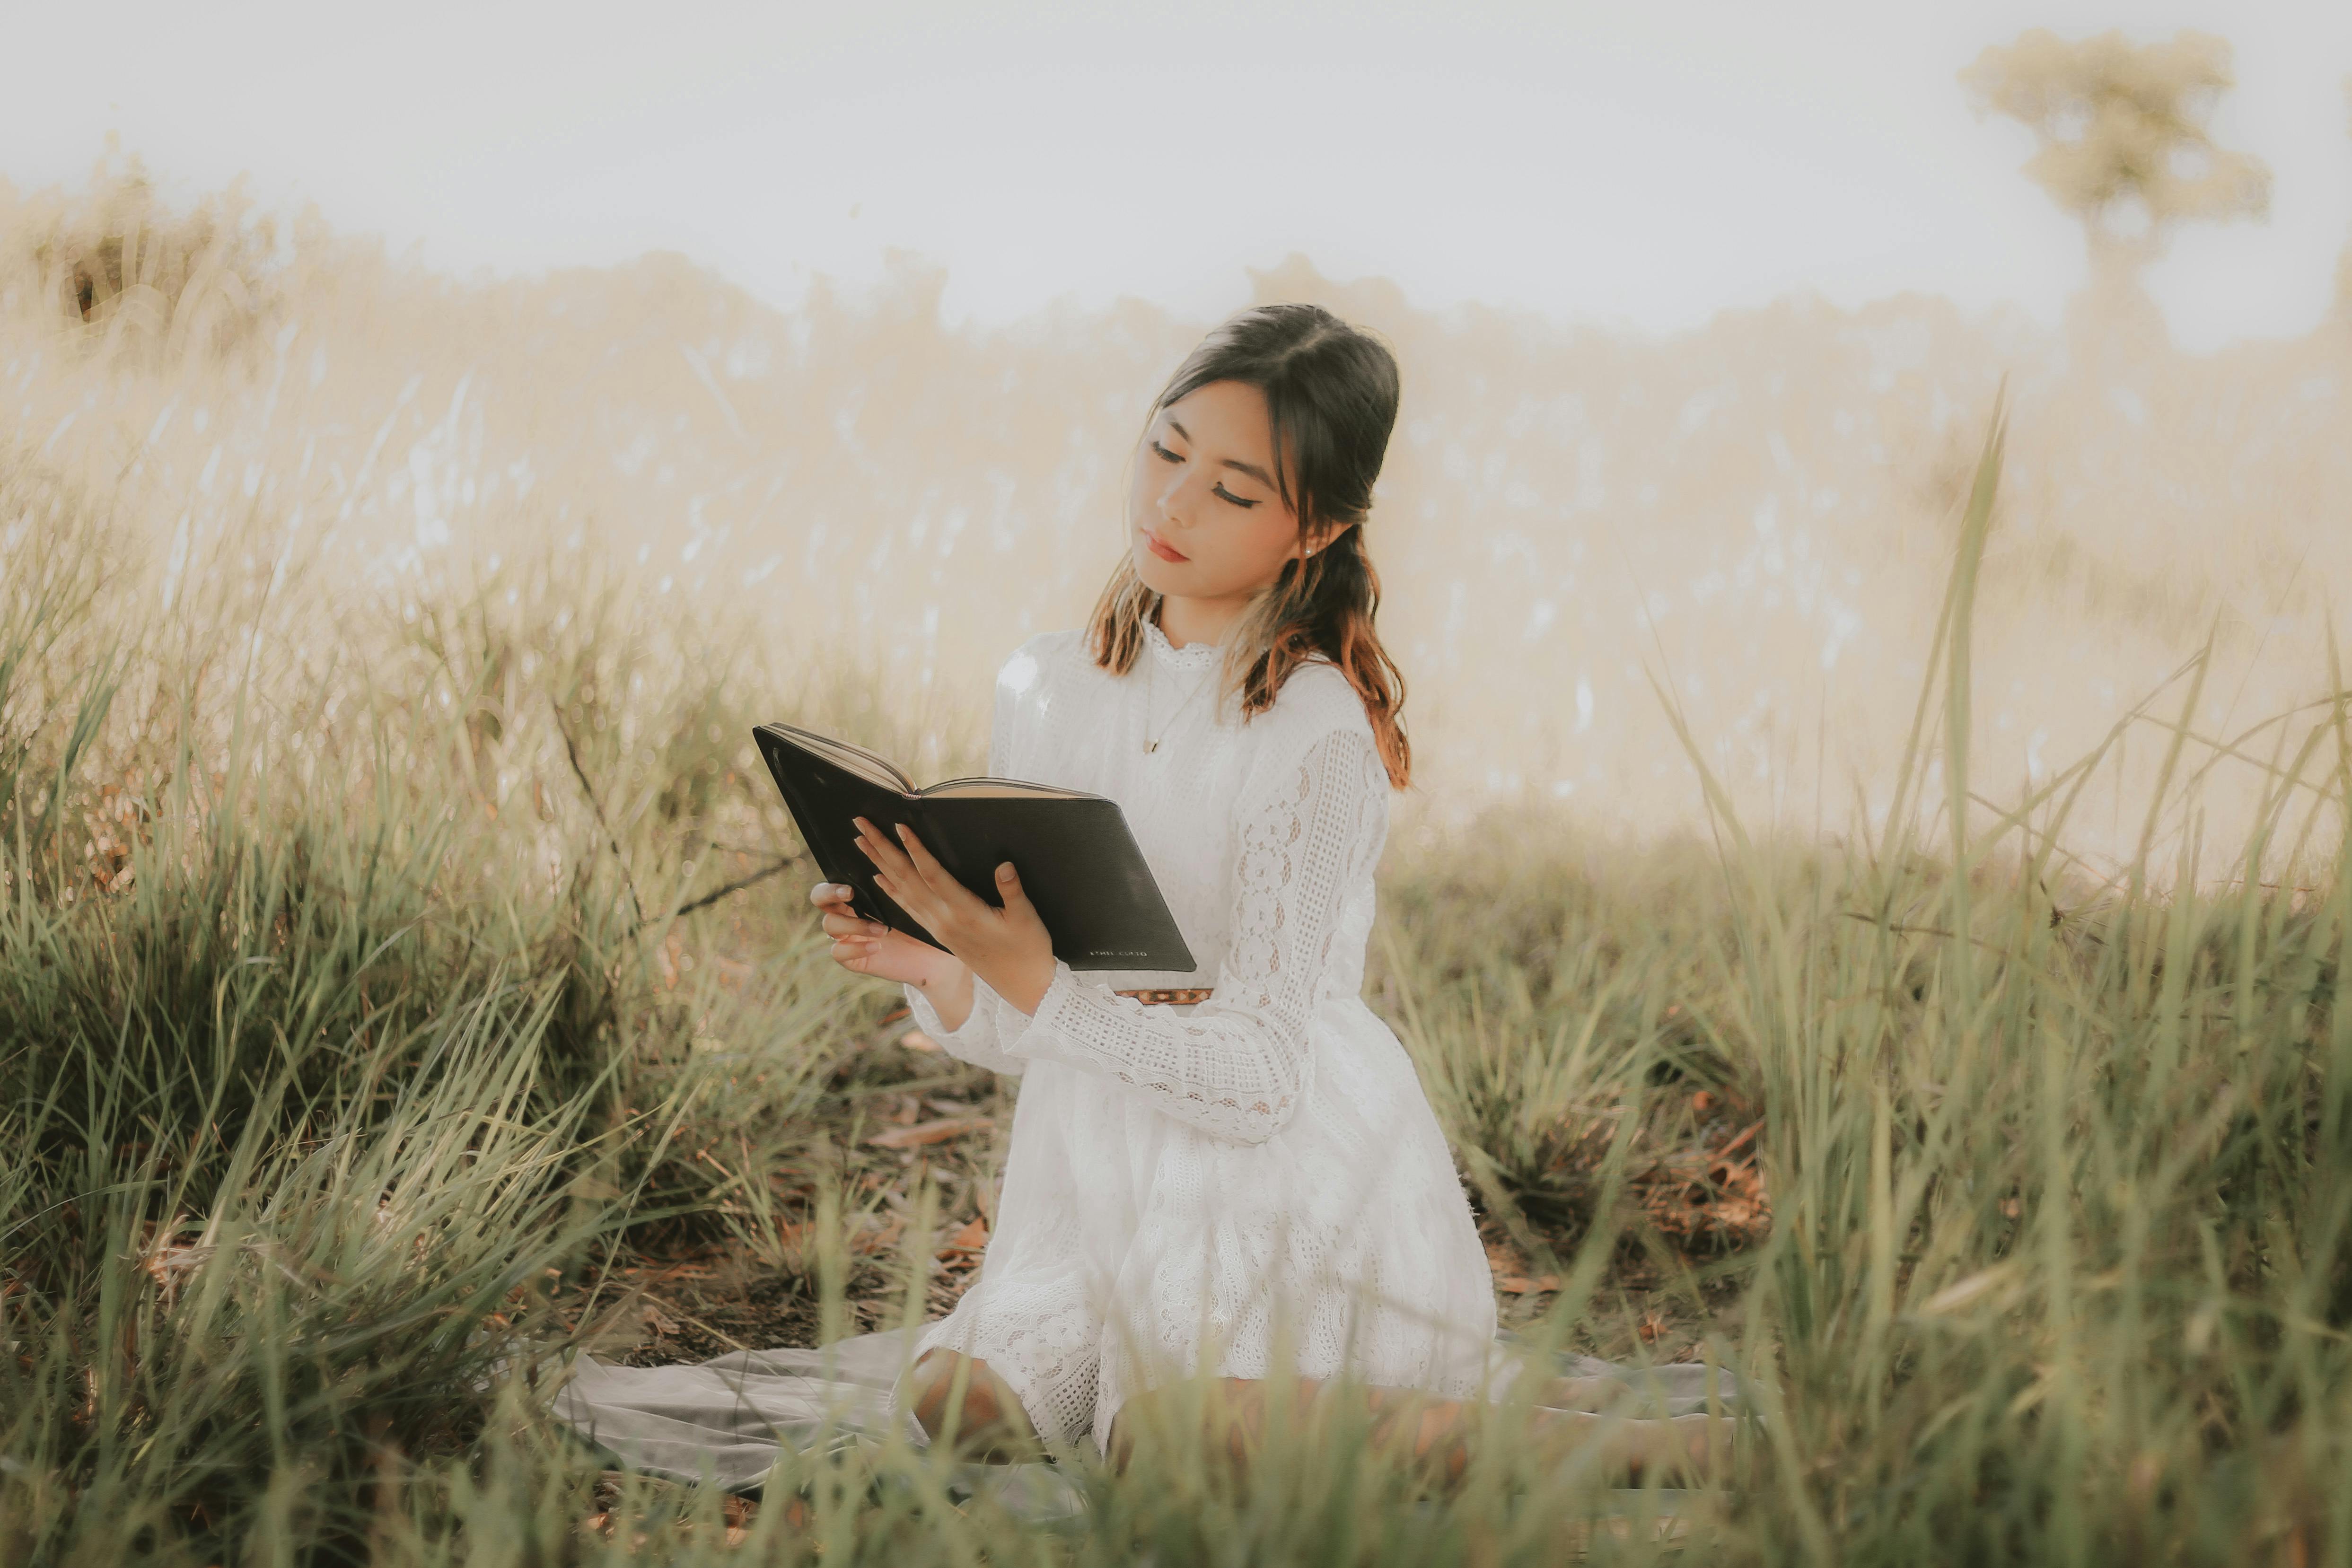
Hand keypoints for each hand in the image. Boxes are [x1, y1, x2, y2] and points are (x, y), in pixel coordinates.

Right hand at [810, 879, 963, 990]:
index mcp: (858, 895)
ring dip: (855, 924)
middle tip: (851, 894)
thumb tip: (898, 844)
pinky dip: (857, 948)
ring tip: (883, 929)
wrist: (932, 958)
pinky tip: (877, 946)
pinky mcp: (850, 958)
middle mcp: (846, 913)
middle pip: (819, 898)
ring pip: (829, 925)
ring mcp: (846, 936)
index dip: (835, 880)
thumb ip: (899, 878)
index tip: (852, 885)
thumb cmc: (924, 923)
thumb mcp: (913, 899)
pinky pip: (839, 952)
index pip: (834, 880)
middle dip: (830, 893)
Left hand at [851, 816, 1056, 1013]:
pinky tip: (878, 877)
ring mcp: (938, 928)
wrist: (1022, 986)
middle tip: (860, 825)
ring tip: (861, 843)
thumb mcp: (1027, 918)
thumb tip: (1004, 865)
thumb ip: (1012, 891)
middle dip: (882, 850)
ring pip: (901, 891)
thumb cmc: (1028, 949)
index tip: (899, 826)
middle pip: (906, 879)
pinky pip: (908, 907)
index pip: (933, 875)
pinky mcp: (939, 934)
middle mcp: (943, 920)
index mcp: (964, 913)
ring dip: (879, 864)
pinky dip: (891, 890)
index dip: (915, 850)